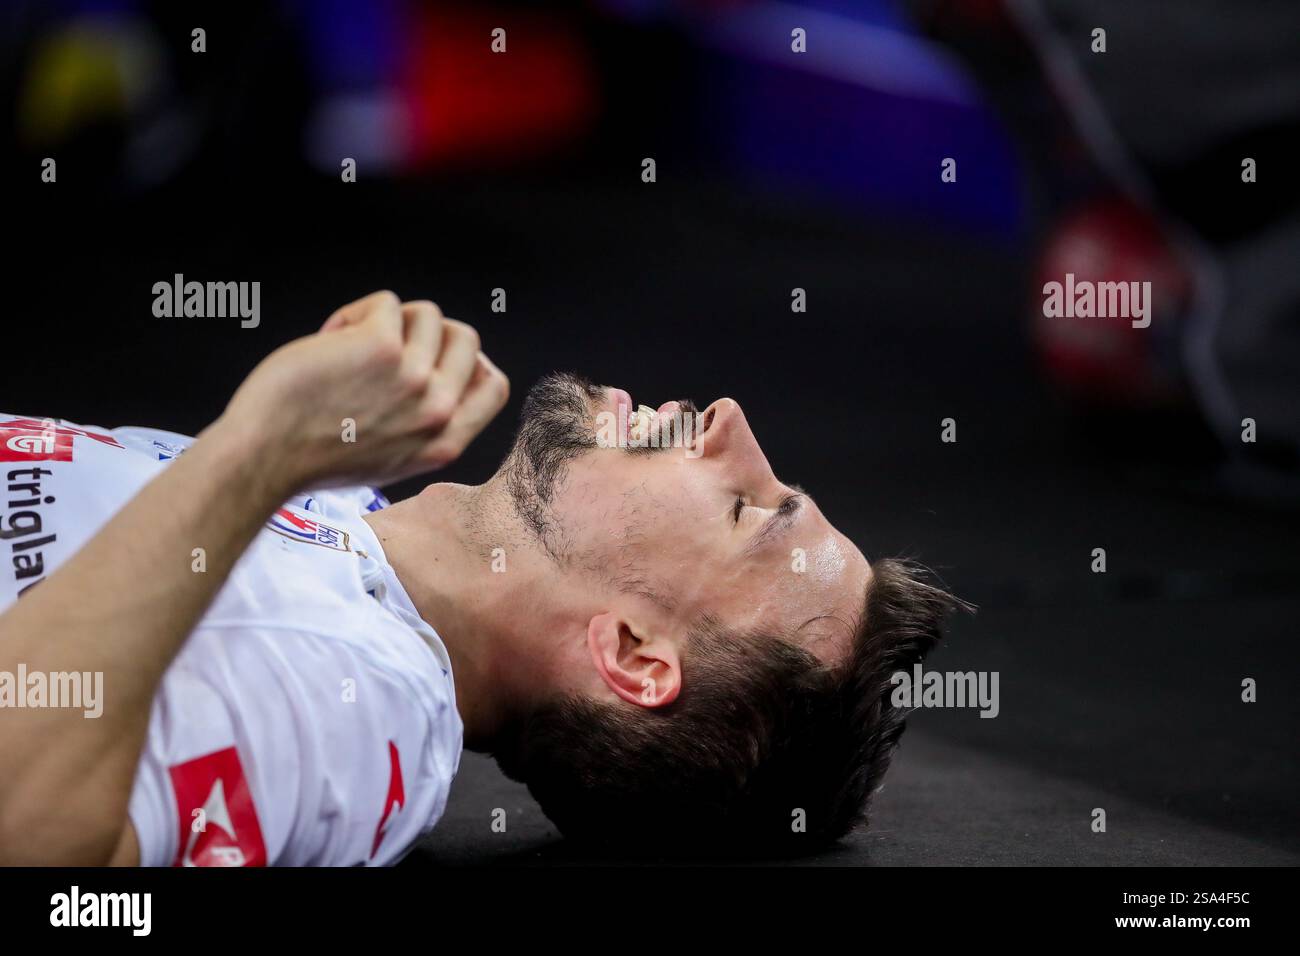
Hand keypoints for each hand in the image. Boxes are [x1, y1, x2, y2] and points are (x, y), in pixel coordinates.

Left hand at [214, 291, 508, 489]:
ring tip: (349, 344)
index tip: (436, 358)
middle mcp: (438, 411)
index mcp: (445, 443)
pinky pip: (387, 303)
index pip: (495, 386)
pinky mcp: (382, 347)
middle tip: (385, 345)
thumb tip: (433, 368)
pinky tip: (329, 339)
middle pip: (465, 338)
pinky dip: (355, 313)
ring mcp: (414, 378)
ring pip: (427, 313)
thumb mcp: (392, 460)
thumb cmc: (311, 457)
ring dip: (387, 319)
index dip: (472, 362)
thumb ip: (423, 425)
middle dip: (424, 332)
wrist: (263, 458)